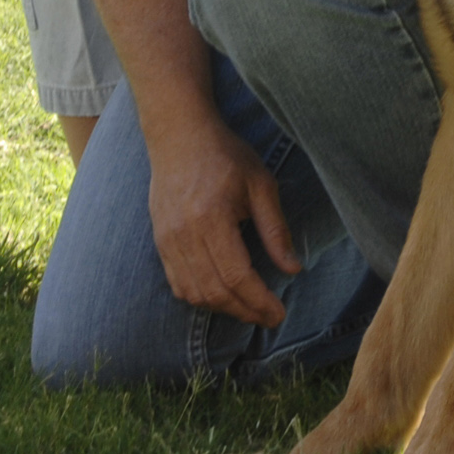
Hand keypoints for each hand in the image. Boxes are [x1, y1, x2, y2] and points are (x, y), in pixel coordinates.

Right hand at [148, 115, 301, 327]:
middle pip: (215, 291)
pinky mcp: (160, 242)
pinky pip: (178, 284)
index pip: (236, 275)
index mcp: (212, 217)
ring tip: (249, 309)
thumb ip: (275, 229)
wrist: (179, 136)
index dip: (259, 301)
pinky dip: (201, 298)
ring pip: (194, 293)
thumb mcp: (260, 183)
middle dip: (245, 311)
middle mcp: (184, 234)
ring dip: (223, 309)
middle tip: (269, 317)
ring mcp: (167, 240)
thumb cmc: (225, 155)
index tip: (279, 314)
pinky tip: (221, 297)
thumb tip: (293, 269)